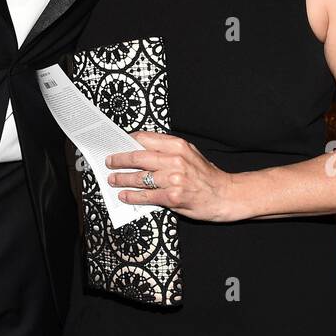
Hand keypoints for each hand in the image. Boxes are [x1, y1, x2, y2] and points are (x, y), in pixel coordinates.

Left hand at [106, 132, 240, 221]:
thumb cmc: (206, 175)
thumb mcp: (189, 153)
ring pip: (139, 177)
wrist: (226, 194)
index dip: (127, 141)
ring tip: (113, 179)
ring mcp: (173, 179)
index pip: (144, 139)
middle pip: (137, 157)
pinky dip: (132, 196)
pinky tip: (125, 195)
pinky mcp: (172, 197)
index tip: (117, 143)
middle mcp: (174, 159)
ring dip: (122, 179)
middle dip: (118, 160)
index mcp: (178, 145)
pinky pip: (146, 195)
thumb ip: (167, 150)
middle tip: (109, 162)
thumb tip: (141, 148)